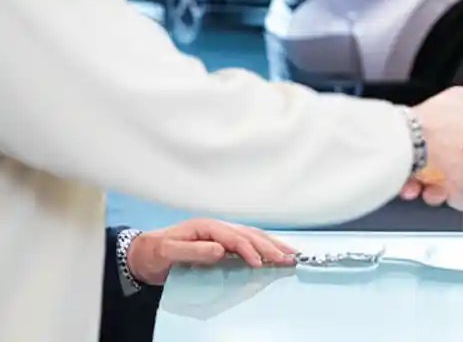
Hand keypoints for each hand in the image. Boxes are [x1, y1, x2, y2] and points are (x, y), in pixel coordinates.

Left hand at [127, 219, 295, 285]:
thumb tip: (221, 250)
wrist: (143, 253)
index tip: (259, 263)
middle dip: (269, 246)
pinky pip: (247, 242)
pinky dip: (263, 246)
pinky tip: (274, 252)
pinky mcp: (221, 243)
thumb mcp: (168, 252)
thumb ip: (194, 251)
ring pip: (252, 236)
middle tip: (288, 258)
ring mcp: (220, 234)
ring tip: (290, 254)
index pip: (234, 237)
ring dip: (272, 245)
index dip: (248, 249)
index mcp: (206, 226)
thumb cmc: (154, 253)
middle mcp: (216, 227)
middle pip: (249, 234)